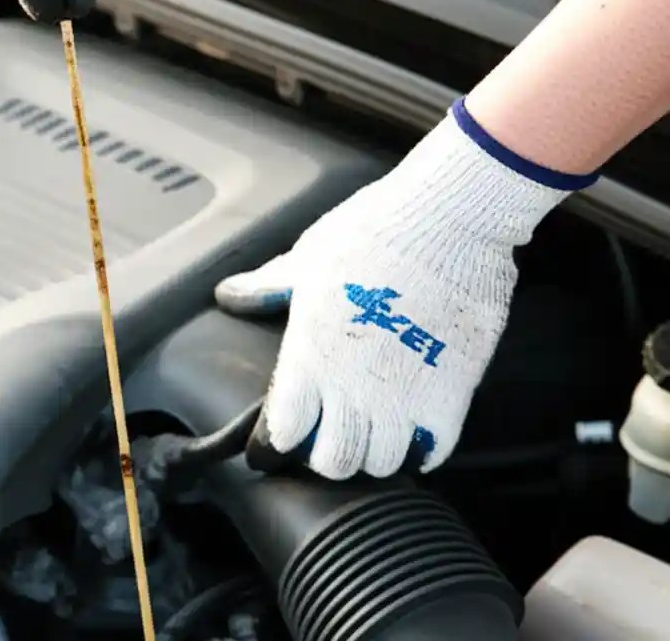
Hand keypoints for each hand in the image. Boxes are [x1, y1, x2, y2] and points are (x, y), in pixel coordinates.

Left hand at [215, 99, 591, 479]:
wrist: (449, 218)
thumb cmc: (372, 231)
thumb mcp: (307, 258)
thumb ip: (268, 288)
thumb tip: (229, 295)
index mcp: (310, 357)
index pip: (282, 433)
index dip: (275, 444)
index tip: (274, 444)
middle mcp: (353, 387)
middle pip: (333, 463)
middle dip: (326, 457)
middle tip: (329, 438)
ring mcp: (405, 395)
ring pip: (382, 464)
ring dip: (373, 455)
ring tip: (371, 435)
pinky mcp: (452, 394)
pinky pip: (433, 452)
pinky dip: (420, 452)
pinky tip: (414, 433)